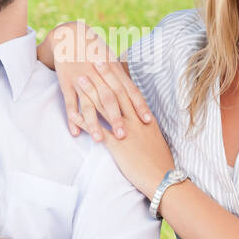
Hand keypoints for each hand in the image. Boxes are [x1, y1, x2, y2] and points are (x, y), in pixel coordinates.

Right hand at [43, 21, 152, 140]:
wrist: (69, 35)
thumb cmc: (94, 49)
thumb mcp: (111, 58)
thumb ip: (123, 76)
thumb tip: (137, 93)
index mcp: (113, 69)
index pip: (129, 90)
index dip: (139, 106)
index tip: (147, 121)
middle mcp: (98, 75)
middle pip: (110, 99)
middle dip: (117, 118)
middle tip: (124, 136)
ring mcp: (81, 79)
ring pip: (89, 104)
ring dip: (94, 123)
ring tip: (99, 140)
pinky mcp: (66, 83)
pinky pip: (70, 102)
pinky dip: (72, 118)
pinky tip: (76, 132)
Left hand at [72, 72, 174, 198]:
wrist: (164, 178)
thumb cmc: (160, 160)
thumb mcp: (154, 138)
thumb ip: (146, 126)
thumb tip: (141, 117)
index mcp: (144, 117)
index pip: (128, 90)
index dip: (116, 75)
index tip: (107, 60)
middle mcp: (135, 121)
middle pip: (117, 92)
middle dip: (103, 75)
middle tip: (92, 59)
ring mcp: (127, 132)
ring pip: (107, 107)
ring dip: (92, 92)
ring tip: (80, 79)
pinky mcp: (119, 146)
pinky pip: (100, 131)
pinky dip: (86, 122)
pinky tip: (74, 115)